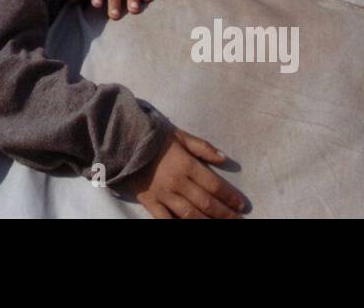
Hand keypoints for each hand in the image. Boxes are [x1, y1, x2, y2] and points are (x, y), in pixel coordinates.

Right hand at [126, 128, 245, 218]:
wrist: (121, 141)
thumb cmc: (153, 136)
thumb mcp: (180, 135)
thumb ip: (203, 147)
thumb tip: (224, 159)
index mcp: (186, 164)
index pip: (214, 185)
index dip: (230, 196)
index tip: (242, 205)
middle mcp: (177, 182)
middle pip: (206, 203)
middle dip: (225, 214)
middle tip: (238, 220)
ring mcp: (163, 194)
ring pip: (190, 215)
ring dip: (207, 223)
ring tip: (220, 226)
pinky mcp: (150, 202)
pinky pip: (166, 220)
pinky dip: (178, 226)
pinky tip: (190, 228)